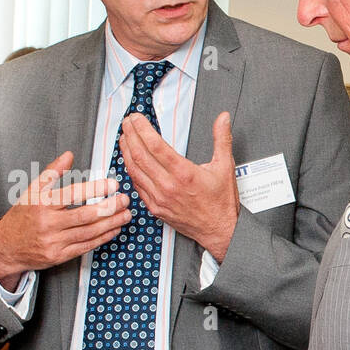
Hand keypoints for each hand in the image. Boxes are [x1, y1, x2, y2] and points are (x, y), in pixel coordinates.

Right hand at [0, 151, 128, 290]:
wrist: (6, 246)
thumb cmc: (23, 215)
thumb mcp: (32, 190)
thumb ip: (52, 173)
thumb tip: (69, 155)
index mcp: (42, 204)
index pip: (73, 194)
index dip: (95, 189)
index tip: (112, 185)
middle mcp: (48, 223)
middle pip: (85, 215)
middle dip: (109, 208)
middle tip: (125, 200)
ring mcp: (53, 242)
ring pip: (88, 232)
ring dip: (110, 223)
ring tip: (125, 214)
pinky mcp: (58, 256)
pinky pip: (85, 246)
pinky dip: (102, 238)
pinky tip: (114, 230)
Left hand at [120, 111, 238, 261]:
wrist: (219, 231)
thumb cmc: (221, 203)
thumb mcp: (225, 167)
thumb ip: (222, 139)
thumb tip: (222, 119)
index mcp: (184, 174)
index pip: (155, 145)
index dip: (142, 129)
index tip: (137, 118)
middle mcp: (168, 186)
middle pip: (140, 156)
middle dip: (130, 135)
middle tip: (127, 123)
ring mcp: (159, 198)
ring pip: (134, 171)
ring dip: (126, 152)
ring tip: (124, 138)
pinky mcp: (155, 208)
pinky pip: (137, 186)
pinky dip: (131, 171)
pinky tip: (130, 161)